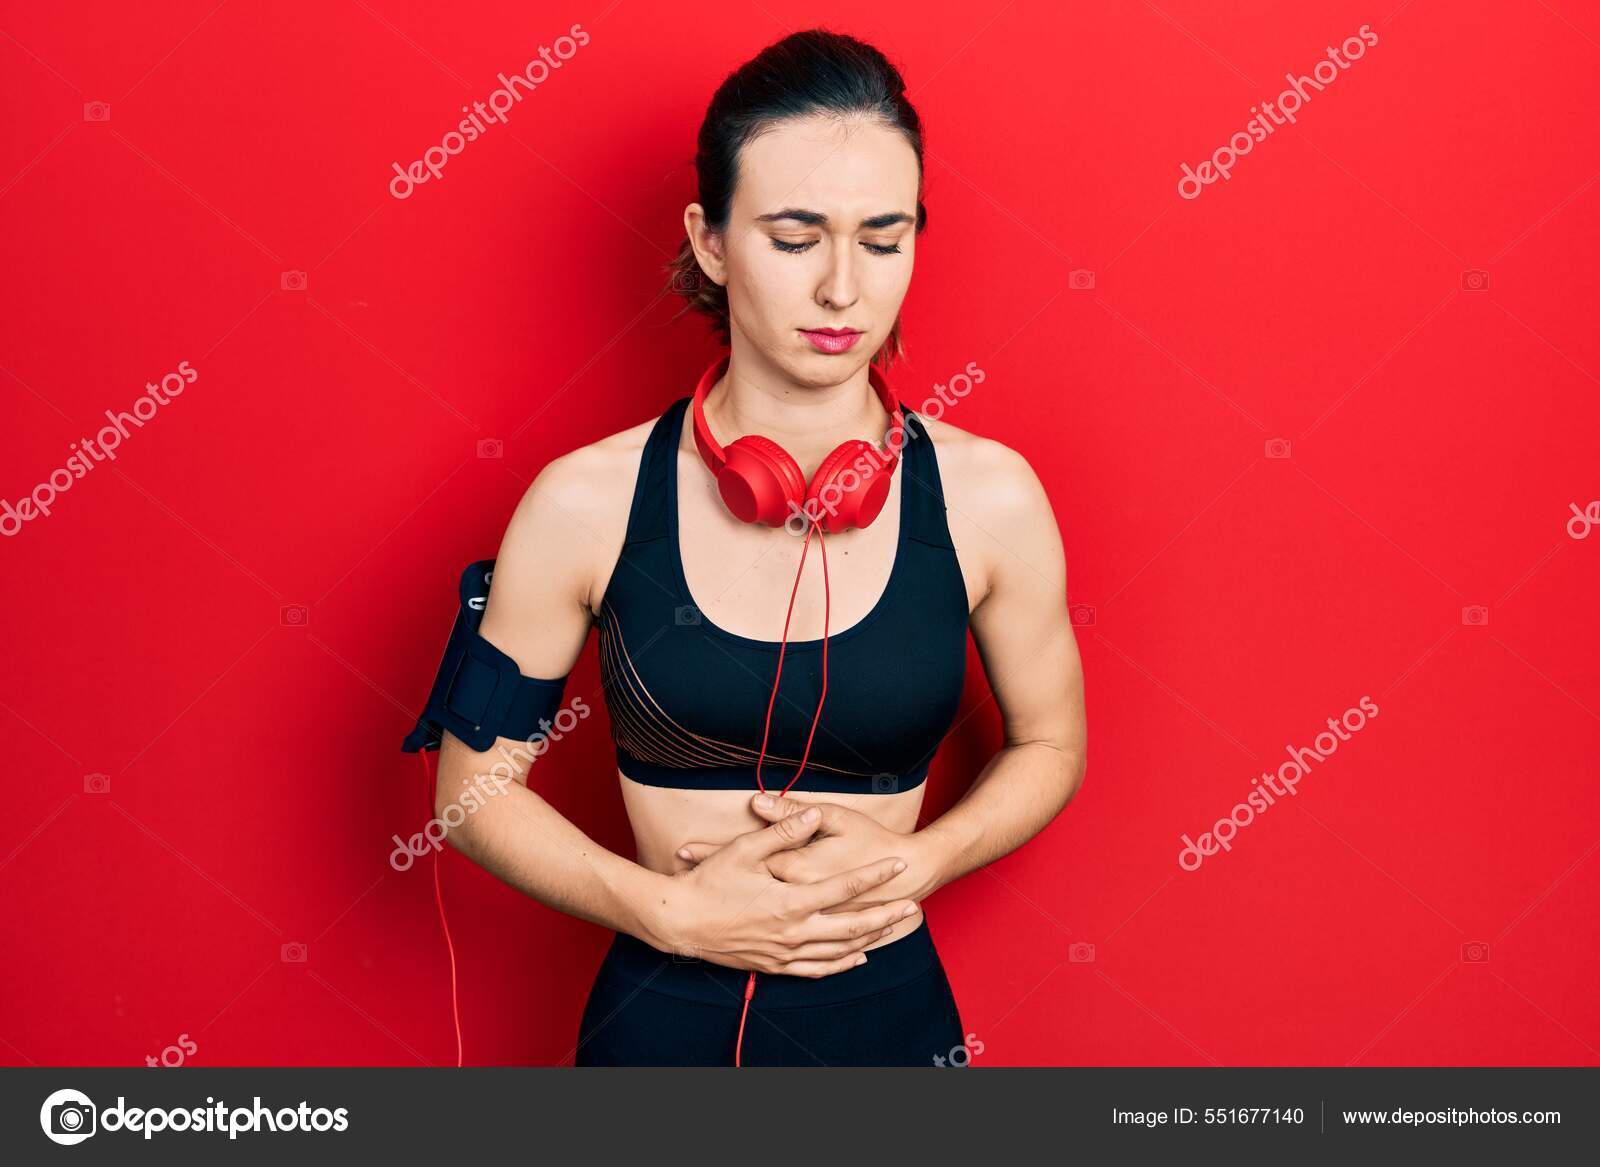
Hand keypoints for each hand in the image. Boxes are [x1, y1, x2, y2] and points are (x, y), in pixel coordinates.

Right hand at [644, 805, 922, 976]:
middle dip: (886, 916)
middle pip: (853, 927)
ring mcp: (784, 952)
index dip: (874, 875)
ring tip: (893, 929)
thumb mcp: (744, 850)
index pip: (844, 887)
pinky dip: (840, 964)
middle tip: (913, 907)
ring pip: (839, 951)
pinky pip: (816, 969)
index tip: (898, 864)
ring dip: (870, 940)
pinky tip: (856, 958)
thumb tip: (811, 813)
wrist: (679, 922)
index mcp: (790, 901)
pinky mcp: (774, 966)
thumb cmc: (709, 883)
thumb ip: (783, 833)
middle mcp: (793, 931)